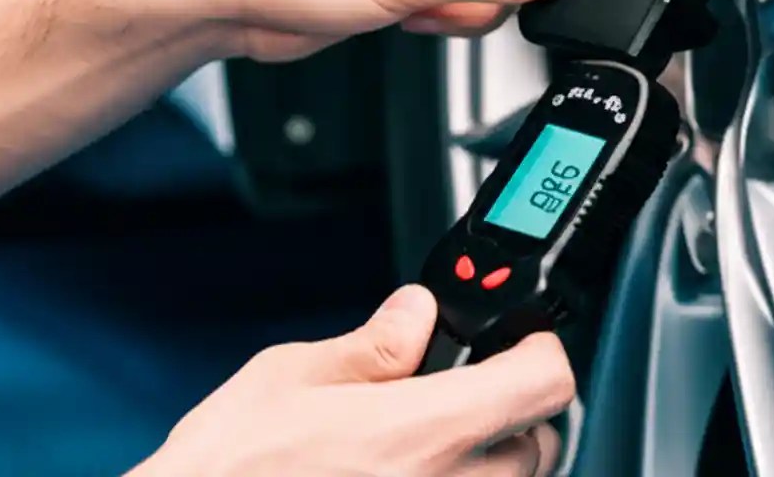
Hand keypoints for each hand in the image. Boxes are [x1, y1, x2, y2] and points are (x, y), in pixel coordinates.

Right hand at [130, 285, 574, 476]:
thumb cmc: (228, 471)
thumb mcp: (292, 378)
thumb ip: (372, 345)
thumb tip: (416, 313)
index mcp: (424, 432)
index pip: (545, 383)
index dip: (542, 349)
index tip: (524, 339)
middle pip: (539, 444)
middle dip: (514, 409)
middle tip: (467, 389)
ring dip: (490, 457)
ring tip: (429, 437)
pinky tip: (403, 473)